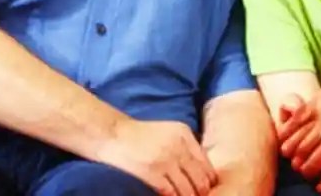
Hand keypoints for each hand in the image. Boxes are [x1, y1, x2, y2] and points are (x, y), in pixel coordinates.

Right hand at [93, 119, 216, 195]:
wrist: (112, 134)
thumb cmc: (138, 135)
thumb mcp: (166, 131)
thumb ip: (184, 146)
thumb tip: (201, 171)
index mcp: (183, 133)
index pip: (206, 163)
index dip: (209, 181)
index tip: (208, 190)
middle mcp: (178, 146)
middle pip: (200, 178)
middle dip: (202, 193)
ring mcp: (165, 159)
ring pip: (187, 189)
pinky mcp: (152, 172)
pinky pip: (171, 193)